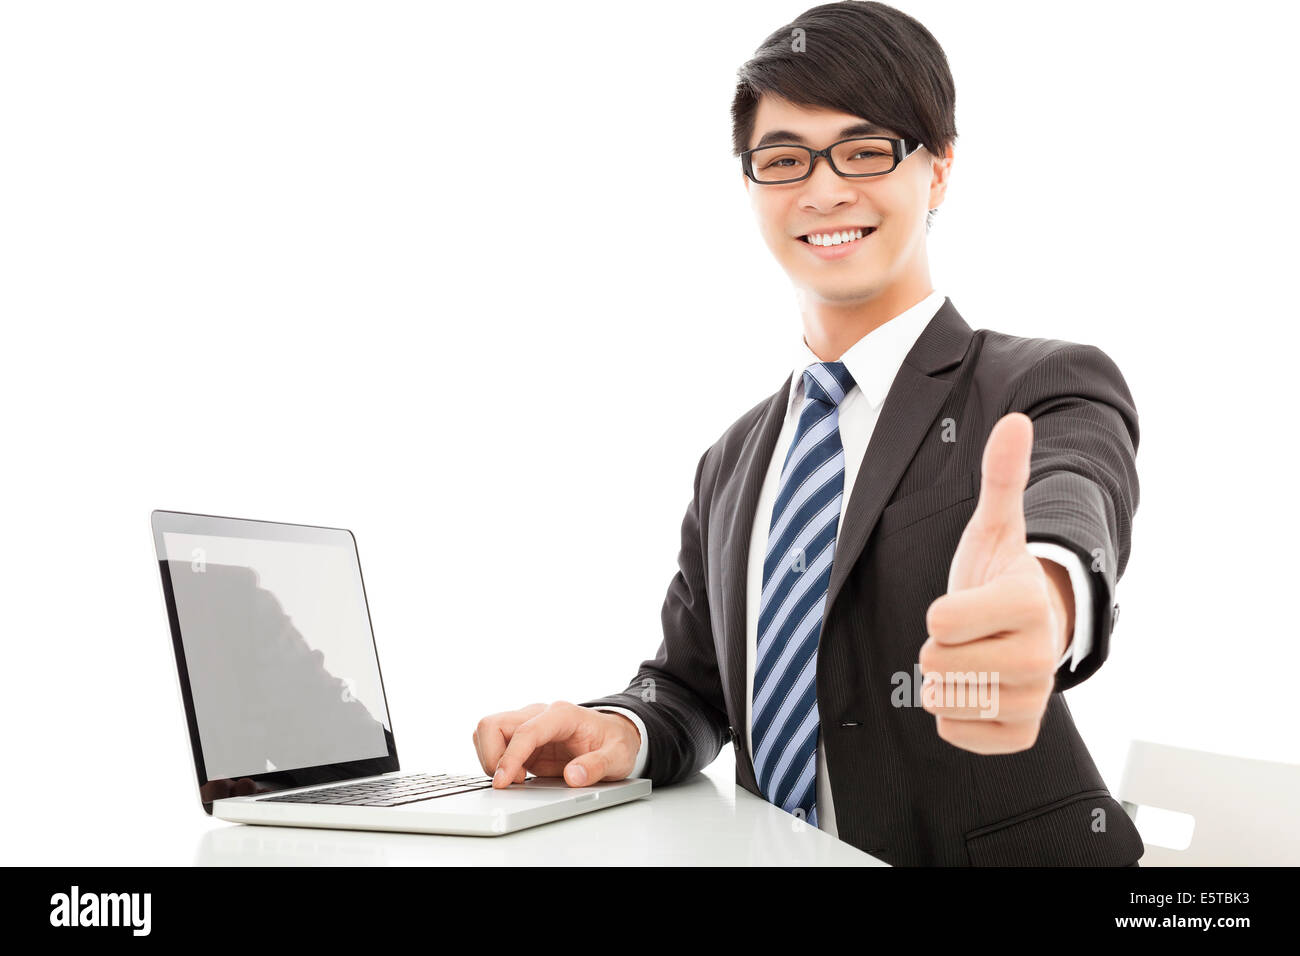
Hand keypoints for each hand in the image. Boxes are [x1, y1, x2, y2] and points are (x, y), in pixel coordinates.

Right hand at [472, 701, 641, 787]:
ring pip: (487, 731)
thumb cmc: (615, 742)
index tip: (503, 782)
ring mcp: (527, 725)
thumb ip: (597, 766)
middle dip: (492, 757)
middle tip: (514, 781)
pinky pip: (493, 743)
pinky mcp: (522, 739)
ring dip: (491, 758)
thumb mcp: (617, 757)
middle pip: (493, 724)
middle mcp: (539, 714)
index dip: (510, 757)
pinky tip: (516, 775)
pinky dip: (495, 760)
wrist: (614, 735)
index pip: (525, 731)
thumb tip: (573, 776)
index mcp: (562, 714)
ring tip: (517, 778)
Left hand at [920, 412, 1072, 754]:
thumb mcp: (996, 526)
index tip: (968, 601)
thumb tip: (1015, 421)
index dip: (940, 611)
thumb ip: (1001, 477)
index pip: (939, 622)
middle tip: (969, 632)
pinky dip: (953, 714)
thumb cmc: (1003, 575)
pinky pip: (956, 733)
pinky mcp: (1023, 734)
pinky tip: (975, 687)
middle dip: (939, 645)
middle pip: (936, 663)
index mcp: (1028, 603)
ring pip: (945, 699)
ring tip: (972, 657)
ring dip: (945, 679)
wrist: (1036, 629)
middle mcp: (1041, 656)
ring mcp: (1035, 698)